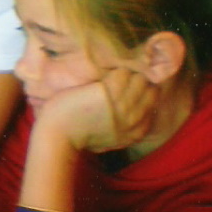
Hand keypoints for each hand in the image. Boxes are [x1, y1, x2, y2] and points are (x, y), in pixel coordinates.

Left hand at [42, 67, 157, 153]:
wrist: (58, 135)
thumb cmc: (78, 137)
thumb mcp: (110, 140)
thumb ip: (126, 129)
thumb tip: (137, 114)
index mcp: (136, 133)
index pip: (153, 105)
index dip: (144, 93)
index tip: (132, 87)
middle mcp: (134, 120)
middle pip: (150, 90)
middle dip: (138, 82)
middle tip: (122, 79)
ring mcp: (123, 106)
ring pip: (139, 80)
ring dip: (127, 74)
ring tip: (113, 76)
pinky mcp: (109, 93)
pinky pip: (123, 73)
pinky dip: (116, 71)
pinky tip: (105, 75)